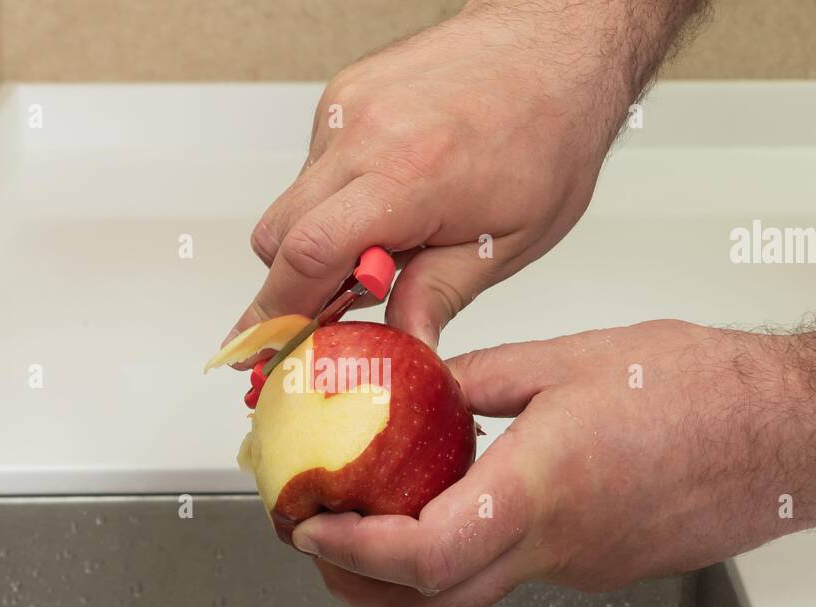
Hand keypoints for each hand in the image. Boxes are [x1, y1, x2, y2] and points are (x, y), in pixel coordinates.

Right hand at [229, 0, 697, 349]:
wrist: (555, 45)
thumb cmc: (548, 133)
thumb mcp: (508, 241)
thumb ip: (439, 297)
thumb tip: (400, 349)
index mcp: (409, 176)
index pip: (309, 256)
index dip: (278, 314)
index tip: (260, 351)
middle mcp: (364, 134)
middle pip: (278, 236)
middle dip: (295, 287)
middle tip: (342, 310)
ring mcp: (346, 108)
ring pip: (292, 204)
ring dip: (321, 241)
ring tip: (389, 245)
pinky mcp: (341, 95)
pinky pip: (313, 169)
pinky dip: (336, 199)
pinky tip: (390, 198)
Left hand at [291, 320, 809, 606]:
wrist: (795, 434)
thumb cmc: (707, 391)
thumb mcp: (571, 358)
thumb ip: (481, 377)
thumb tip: (424, 387)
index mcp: (540, 491)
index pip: (419, 554)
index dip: (349, 549)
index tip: (311, 524)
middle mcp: (556, 547)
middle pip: (428, 606)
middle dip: (355, 583)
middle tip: (319, 537)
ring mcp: (579, 568)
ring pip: (468, 595)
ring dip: (405, 571)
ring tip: (375, 515)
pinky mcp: (599, 566)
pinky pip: (515, 570)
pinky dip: (465, 549)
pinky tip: (461, 497)